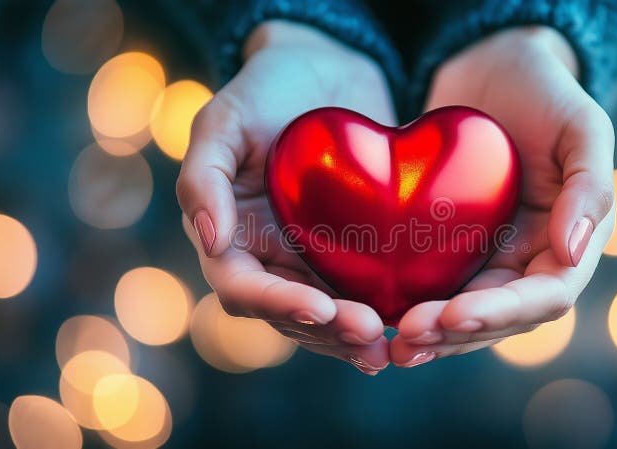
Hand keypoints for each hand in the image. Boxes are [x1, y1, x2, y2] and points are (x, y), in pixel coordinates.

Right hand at [176, 20, 395, 374]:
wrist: (323, 70)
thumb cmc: (265, 87)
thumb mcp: (224, 119)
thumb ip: (204, 178)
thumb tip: (209, 242)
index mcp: (228, 235)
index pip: (243, 288)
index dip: (278, 304)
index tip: (322, 308)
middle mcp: (266, 256)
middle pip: (288, 314)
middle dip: (326, 331)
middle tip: (370, 334)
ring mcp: (308, 256)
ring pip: (326, 314)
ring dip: (352, 335)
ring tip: (389, 344)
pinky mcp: (349, 249)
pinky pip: (361, 289)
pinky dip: (381, 309)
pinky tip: (412, 321)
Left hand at [390, 27, 614, 366]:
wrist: (493, 69)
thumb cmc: (544, 91)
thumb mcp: (582, 126)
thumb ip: (590, 187)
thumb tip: (572, 252)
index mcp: (570, 243)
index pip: (544, 297)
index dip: (500, 313)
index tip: (453, 314)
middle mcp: (530, 260)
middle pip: (498, 319)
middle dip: (455, 335)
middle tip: (407, 339)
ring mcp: (489, 257)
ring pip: (464, 314)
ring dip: (432, 336)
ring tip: (393, 346)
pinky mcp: (451, 246)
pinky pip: (434, 285)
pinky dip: (411, 305)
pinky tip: (377, 316)